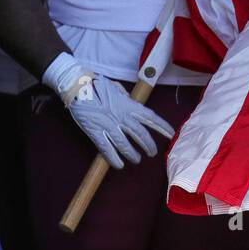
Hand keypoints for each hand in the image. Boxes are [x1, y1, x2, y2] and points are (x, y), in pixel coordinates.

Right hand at [43, 53, 174, 169]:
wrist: (77, 86)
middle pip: (140, 134)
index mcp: (129, 105)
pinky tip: (119, 165)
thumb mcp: (117, 89)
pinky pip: (106, 148)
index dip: (162, 127)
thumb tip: (131, 102)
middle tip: (152, 153)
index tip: (171, 134)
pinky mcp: (95, 131)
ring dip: (132, 154)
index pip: (151, 117)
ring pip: (124, 144)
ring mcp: (108, 125)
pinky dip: (113, 158)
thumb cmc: (97, 85)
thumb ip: (126, 98)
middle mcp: (122, 116)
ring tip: (137, 159)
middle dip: (148, 145)